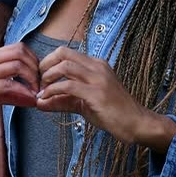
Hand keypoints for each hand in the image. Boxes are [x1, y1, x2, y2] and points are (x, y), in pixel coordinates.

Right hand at [0, 44, 40, 123]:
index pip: (19, 47)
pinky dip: (24, 93)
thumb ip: (9, 86)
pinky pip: (9, 87)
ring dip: (32, 80)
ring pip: (17, 67)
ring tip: (36, 92)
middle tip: (39, 84)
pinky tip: (29, 101)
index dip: (34, 59)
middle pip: (21, 53)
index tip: (37, 75)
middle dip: (36, 68)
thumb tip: (32, 96)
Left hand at [36, 47, 175, 148]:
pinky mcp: (97, 93)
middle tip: (38, 82)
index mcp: (96, 64)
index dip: (48, 62)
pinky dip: (53, 91)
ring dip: (47, 77)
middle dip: (45, 65)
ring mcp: (98, 79)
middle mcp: (97, 67)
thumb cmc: (112, 113)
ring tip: (41, 91)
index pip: (66, 52)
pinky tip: (46, 99)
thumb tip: (38, 102)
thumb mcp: (84, 103)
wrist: (137, 123)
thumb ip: (62, 100)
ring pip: (65, 66)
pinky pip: (69, 85)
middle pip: (63, 53)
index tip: (40, 77)